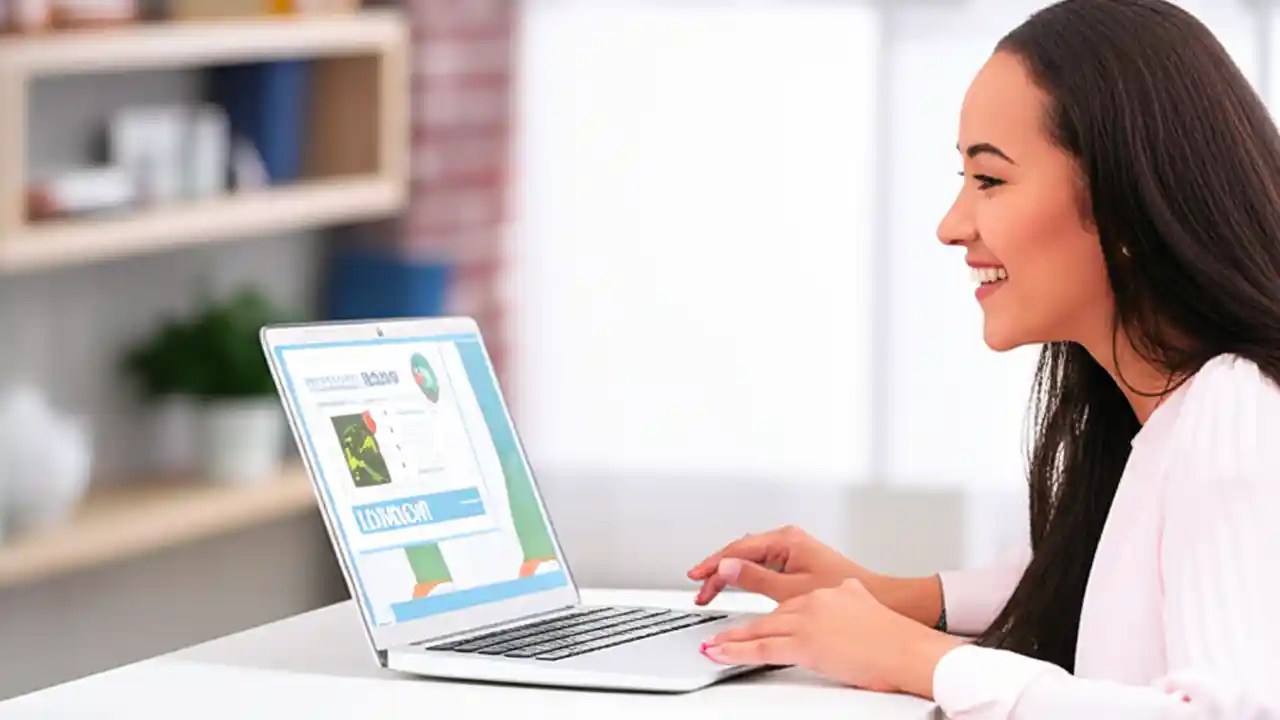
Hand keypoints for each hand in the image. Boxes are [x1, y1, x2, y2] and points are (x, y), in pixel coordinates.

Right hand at [688, 525, 867, 604]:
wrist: (875, 599)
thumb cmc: (839, 592)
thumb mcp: (789, 590)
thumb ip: (754, 578)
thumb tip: (726, 568)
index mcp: (786, 539)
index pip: (739, 549)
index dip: (714, 564)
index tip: (697, 577)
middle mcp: (789, 540)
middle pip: (742, 553)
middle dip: (719, 571)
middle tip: (701, 590)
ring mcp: (793, 550)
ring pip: (751, 559)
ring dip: (731, 575)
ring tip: (711, 591)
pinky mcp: (796, 562)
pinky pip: (763, 565)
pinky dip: (747, 576)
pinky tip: (736, 584)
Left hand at [700, 579, 962, 697]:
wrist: (908, 649)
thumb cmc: (894, 636)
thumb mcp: (864, 603)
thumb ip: (848, 597)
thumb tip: (845, 594)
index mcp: (827, 593)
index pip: (786, 603)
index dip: (764, 617)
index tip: (750, 624)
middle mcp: (814, 602)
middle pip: (768, 615)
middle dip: (740, 625)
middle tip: (719, 633)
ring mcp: (808, 621)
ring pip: (760, 629)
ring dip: (732, 638)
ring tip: (713, 645)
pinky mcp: (806, 643)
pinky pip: (763, 649)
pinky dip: (737, 650)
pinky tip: (721, 653)